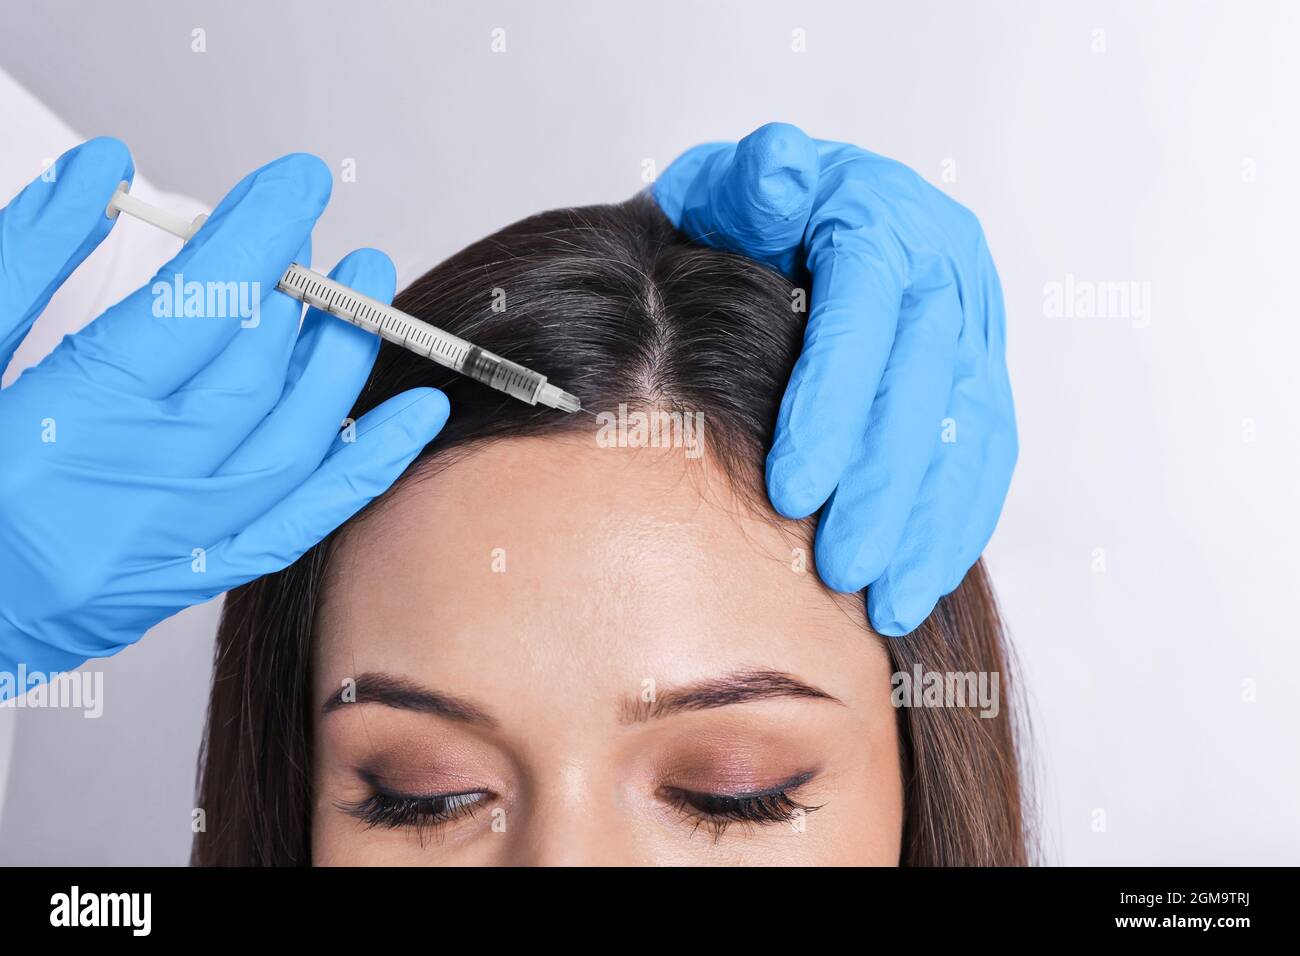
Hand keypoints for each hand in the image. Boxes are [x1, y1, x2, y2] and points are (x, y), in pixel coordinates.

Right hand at [0, 138, 448, 680]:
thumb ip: (25, 260)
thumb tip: (105, 174)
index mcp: (66, 425)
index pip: (194, 310)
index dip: (256, 238)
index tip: (296, 184)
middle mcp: (135, 490)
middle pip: (254, 372)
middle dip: (298, 291)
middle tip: (312, 232)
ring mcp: (171, 546)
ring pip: (293, 442)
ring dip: (339, 361)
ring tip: (364, 296)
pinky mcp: (187, 579)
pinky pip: (300, 524)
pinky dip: (364, 466)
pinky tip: (413, 417)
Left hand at [654, 123, 1015, 635]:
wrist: (803, 220)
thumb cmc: (750, 215)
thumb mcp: (735, 185)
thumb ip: (751, 183)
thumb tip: (775, 174)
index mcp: (885, 221)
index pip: (867, 317)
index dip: (832, 408)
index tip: (790, 493)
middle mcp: (946, 273)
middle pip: (926, 387)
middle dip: (885, 488)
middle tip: (841, 571)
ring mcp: (974, 327)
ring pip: (970, 433)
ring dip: (933, 525)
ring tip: (890, 606)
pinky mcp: (984, 375)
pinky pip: (987, 454)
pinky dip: (959, 523)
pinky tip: (925, 581)